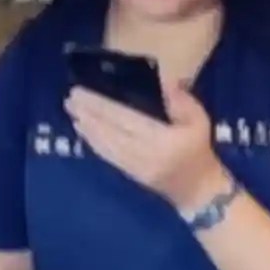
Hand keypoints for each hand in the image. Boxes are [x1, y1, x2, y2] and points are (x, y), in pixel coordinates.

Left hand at [66, 80, 228, 213]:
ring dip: (87, 128)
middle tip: (70, 98)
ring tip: (72, 111)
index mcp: (162, 139)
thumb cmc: (199, 149)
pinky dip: (94, 143)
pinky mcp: (130, 175)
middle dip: (88, 113)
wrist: (198, 189)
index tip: (83, 92)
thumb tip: (162, 80)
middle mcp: (145, 154)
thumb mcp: (199, 119)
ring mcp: (135, 167)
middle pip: (110, 131)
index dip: (101, 105)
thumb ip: (181, 100)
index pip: (125, 118)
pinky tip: (84, 132)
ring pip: (105, 145)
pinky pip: (108, 157)